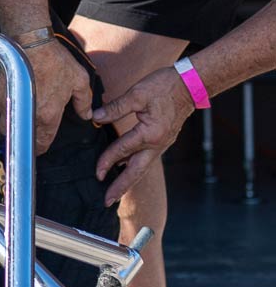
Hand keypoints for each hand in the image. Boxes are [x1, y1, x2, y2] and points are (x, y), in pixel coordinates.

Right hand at [0, 39, 91, 154]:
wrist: (32, 44)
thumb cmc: (56, 61)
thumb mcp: (79, 80)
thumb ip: (84, 101)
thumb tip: (87, 115)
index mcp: (50, 115)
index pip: (43, 142)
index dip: (42, 148)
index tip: (40, 149)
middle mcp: (30, 114)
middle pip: (22, 137)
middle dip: (25, 139)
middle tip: (28, 135)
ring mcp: (12, 104)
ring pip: (6, 126)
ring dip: (11, 126)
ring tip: (17, 121)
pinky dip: (2, 109)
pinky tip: (10, 102)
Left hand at [91, 67, 192, 203]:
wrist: (190, 85)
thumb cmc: (164, 86)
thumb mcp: (137, 94)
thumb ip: (115, 108)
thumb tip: (95, 117)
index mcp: (150, 133)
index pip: (122, 150)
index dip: (106, 160)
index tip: (96, 172)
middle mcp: (157, 144)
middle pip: (136, 171)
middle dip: (121, 187)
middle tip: (107, 201)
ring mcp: (162, 144)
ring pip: (142, 167)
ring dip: (128, 180)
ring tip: (115, 192)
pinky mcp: (163, 141)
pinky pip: (146, 159)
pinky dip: (135, 167)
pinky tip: (125, 169)